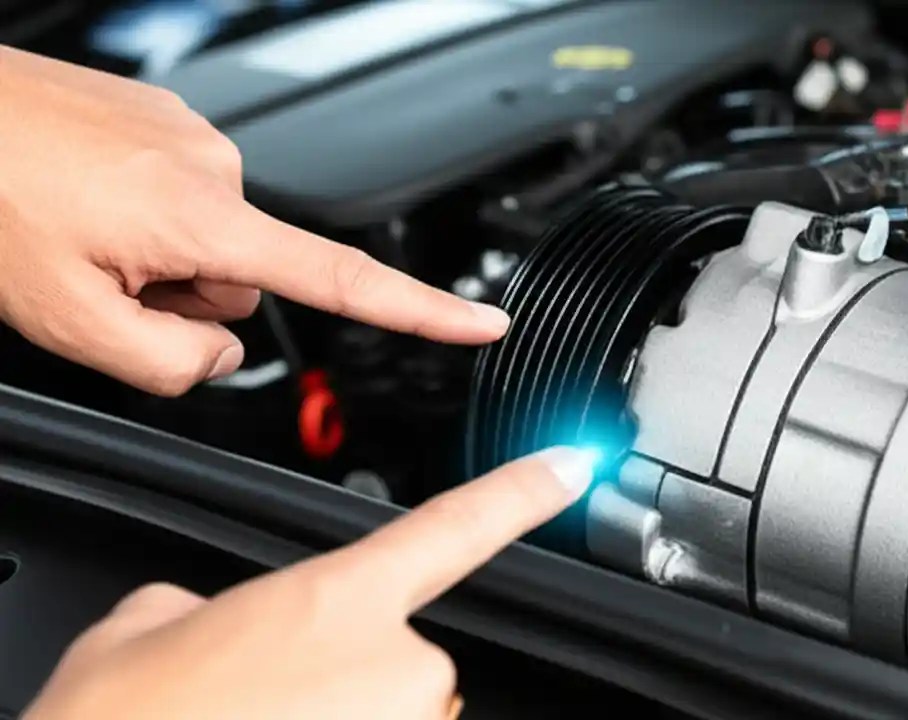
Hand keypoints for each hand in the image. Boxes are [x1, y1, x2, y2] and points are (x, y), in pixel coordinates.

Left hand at [0, 46, 507, 395]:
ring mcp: (190, 138)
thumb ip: (172, 366)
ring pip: (207, 241)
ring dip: (159, 256)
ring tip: (86, 236)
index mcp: (205, 220)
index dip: (422, 313)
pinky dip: (140, 215)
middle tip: (108, 281)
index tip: (481, 324)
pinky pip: (179, 196)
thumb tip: (220, 352)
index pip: (342, 282)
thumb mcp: (70, 323)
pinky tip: (85, 202)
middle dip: (188, 297)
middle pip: (244, 281)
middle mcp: (214, 168)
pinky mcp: (165, 120)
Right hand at [21, 447, 596, 719]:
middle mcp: (398, 663)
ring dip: (336, 718)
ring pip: (388, 714)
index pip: (459, 525)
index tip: (575, 464)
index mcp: (341, 597)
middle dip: (343, 672)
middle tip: (263, 697)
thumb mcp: (148, 626)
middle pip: (402, 651)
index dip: (524, 492)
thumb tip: (212, 617)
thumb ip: (212, 605)